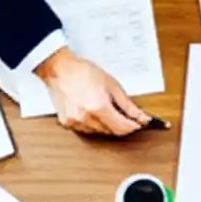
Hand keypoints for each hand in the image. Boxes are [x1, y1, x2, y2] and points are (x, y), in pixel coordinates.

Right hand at [35, 47, 150, 135]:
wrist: (59, 69)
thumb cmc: (83, 72)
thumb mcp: (112, 85)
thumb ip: (128, 105)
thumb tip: (141, 117)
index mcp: (99, 107)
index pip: (122, 128)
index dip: (133, 126)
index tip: (140, 123)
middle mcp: (86, 118)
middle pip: (112, 132)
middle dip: (122, 125)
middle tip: (126, 115)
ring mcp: (75, 122)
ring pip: (100, 133)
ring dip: (108, 125)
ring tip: (106, 108)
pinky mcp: (68, 123)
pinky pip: (87, 130)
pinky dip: (94, 124)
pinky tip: (93, 111)